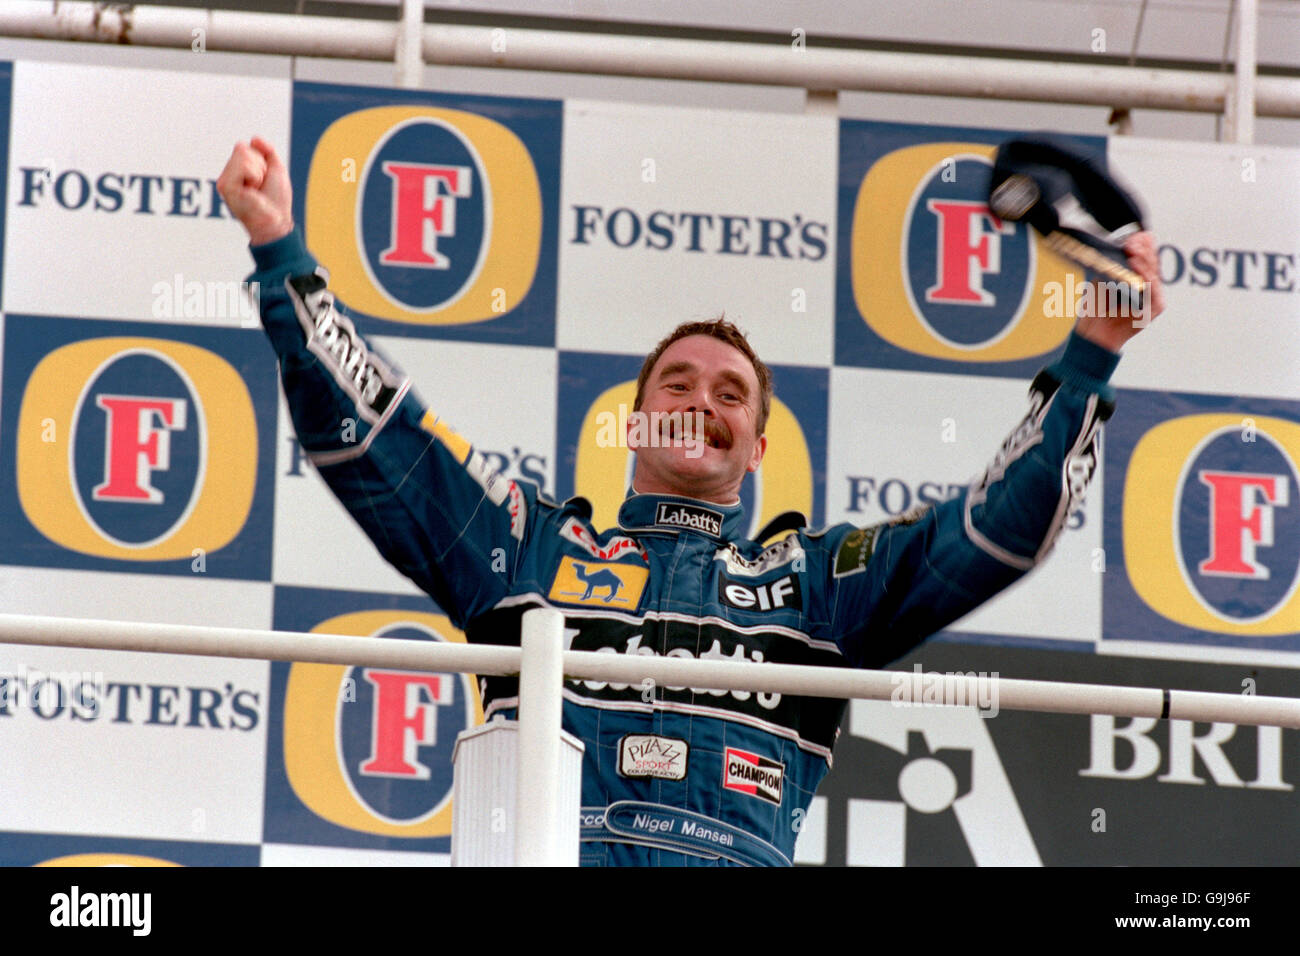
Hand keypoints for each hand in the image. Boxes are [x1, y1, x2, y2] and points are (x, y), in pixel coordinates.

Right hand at [216, 137, 293, 245]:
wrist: (276, 219)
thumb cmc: (276, 200)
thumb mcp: (275, 169)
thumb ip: (267, 151)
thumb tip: (253, 138)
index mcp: (237, 170)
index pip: (245, 147)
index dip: (262, 161)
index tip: (263, 180)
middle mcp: (228, 174)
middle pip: (243, 148)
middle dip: (260, 166)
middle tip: (260, 186)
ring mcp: (224, 180)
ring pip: (242, 154)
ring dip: (258, 172)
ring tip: (256, 189)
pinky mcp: (224, 185)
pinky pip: (243, 165)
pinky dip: (254, 176)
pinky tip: (251, 191)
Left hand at [1072, 231, 1164, 351]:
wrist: (1095, 332)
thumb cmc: (1097, 306)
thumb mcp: (1101, 278)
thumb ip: (1111, 263)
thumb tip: (1114, 242)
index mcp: (1139, 275)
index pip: (1146, 253)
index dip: (1142, 242)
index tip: (1133, 236)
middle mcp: (1149, 284)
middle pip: (1152, 259)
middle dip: (1142, 248)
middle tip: (1131, 241)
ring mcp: (1154, 296)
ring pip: (1153, 271)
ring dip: (1143, 258)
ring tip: (1132, 250)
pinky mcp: (1156, 308)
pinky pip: (1153, 288)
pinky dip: (1145, 275)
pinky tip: (1136, 266)